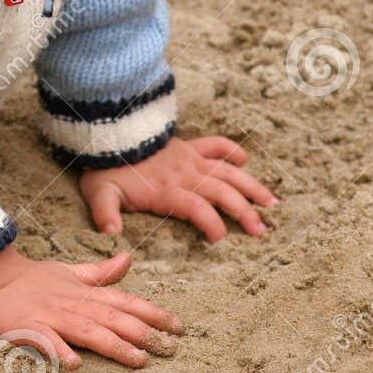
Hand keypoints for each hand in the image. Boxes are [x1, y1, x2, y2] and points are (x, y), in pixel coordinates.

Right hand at [0, 244, 181, 369]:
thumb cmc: (33, 279)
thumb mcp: (70, 271)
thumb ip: (100, 272)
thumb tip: (128, 258)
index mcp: (85, 292)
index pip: (125, 301)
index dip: (153, 313)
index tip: (179, 327)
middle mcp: (73, 304)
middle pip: (114, 318)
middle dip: (144, 333)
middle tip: (170, 348)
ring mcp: (51, 316)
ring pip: (88, 331)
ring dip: (114, 345)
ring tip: (138, 360)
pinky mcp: (27, 327)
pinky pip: (45, 341)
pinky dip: (60, 351)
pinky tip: (75, 364)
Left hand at [79, 135, 276, 240]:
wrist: (107, 133)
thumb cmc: (104, 169)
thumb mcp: (99, 194)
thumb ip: (106, 214)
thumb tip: (111, 234)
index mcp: (166, 190)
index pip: (196, 208)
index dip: (211, 223)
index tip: (220, 239)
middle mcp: (184, 174)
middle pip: (221, 192)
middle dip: (244, 212)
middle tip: (262, 231)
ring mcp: (189, 159)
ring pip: (227, 173)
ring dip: (251, 187)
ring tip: (272, 203)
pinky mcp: (188, 146)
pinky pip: (214, 145)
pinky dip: (231, 150)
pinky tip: (245, 161)